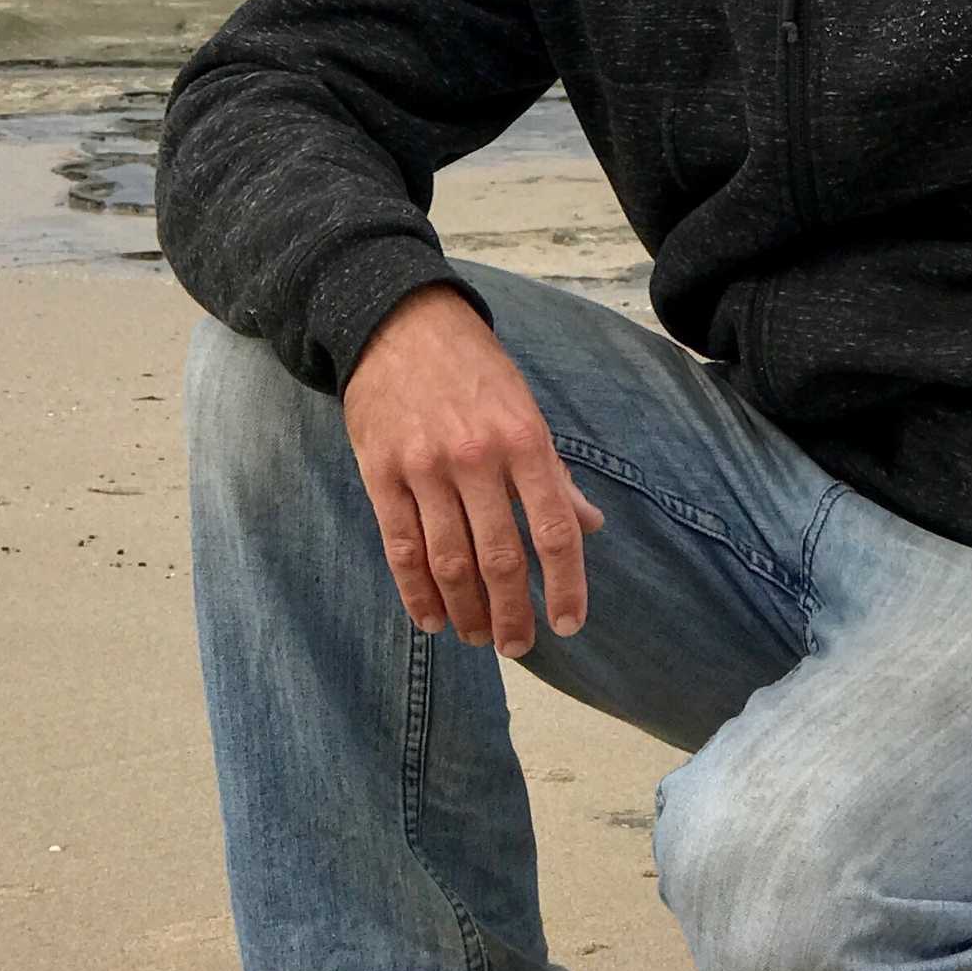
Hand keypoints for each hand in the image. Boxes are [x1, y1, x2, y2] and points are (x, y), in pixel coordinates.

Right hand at [341, 284, 603, 656]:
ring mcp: (425, 466)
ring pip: (449, 560)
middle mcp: (477, 457)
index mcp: (524, 439)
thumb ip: (554, 473)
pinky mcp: (381, 472)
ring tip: (477, 637)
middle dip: (512, 614)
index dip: (566, 583)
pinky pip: (401, 545)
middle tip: (518, 647)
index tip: (569, 623)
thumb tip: (590, 525)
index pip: (554, 528)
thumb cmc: (473, 369)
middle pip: (500, 556)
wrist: (399, 323)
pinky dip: (416, 590)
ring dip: (466, 610)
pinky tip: (431, 617)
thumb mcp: (526, 408)